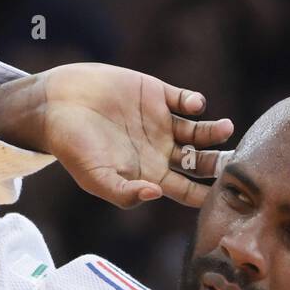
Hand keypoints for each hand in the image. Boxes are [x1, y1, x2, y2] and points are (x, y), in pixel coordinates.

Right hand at [38, 62, 233, 208]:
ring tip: (224, 129)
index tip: (222, 194)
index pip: (187, 190)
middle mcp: (161, 151)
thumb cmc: (72, 149)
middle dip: (218, 163)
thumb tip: (157, 194)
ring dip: (213, 132)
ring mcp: (161, 122)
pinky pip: (184, 100)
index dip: (206, 194)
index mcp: (151, 175)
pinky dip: (194, 103)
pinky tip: (194, 106)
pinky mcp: (156, 95)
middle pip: (200, 162)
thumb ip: (125, 193)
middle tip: (233, 161)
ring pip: (199, 132)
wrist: (56, 106)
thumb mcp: (96, 179)